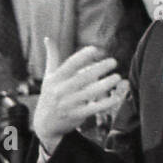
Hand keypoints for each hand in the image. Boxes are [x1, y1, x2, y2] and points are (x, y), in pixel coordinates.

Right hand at [33, 38, 124, 153]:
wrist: (44, 124)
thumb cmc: (49, 95)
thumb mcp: (48, 77)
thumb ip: (52, 57)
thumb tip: (48, 38)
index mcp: (55, 79)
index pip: (69, 65)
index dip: (81, 57)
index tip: (95, 49)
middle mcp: (60, 91)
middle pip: (83, 78)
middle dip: (99, 69)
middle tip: (113, 61)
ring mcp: (68, 104)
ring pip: (90, 93)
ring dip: (106, 84)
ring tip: (118, 77)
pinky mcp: (76, 115)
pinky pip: (94, 108)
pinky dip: (106, 103)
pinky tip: (117, 96)